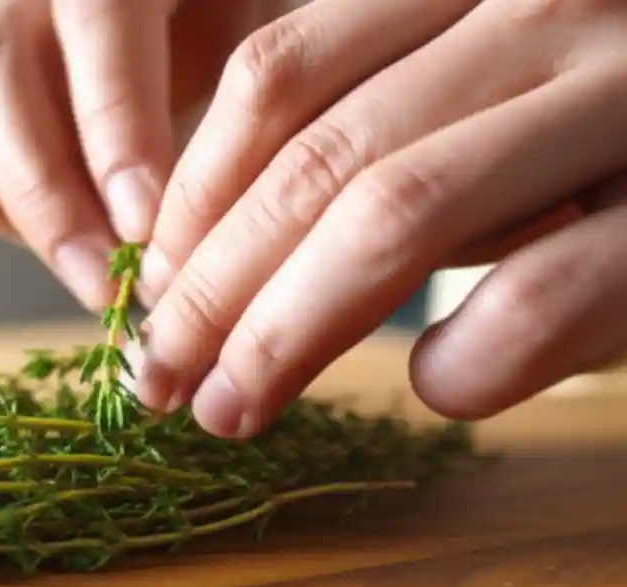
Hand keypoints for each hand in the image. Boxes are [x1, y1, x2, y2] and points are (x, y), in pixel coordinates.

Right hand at [0, 1, 274, 310]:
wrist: (176, 19)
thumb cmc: (217, 43)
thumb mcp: (251, 50)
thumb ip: (235, 102)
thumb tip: (194, 226)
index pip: (98, 13)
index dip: (114, 121)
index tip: (142, 226)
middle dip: (39, 193)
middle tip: (96, 281)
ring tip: (49, 257)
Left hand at [136, 0, 626, 436]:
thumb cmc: (598, 136)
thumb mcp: (478, 97)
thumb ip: (370, 130)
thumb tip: (196, 251)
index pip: (278, 75)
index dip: (191, 193)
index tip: (144, 286)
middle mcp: (548, 8)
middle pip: (319, 156)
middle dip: (212, 284)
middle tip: (155, 375)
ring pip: (398, 215)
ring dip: (285, 333)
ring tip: (228, 408)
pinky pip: (541, 297)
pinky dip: (462, 361)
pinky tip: (435, 383)